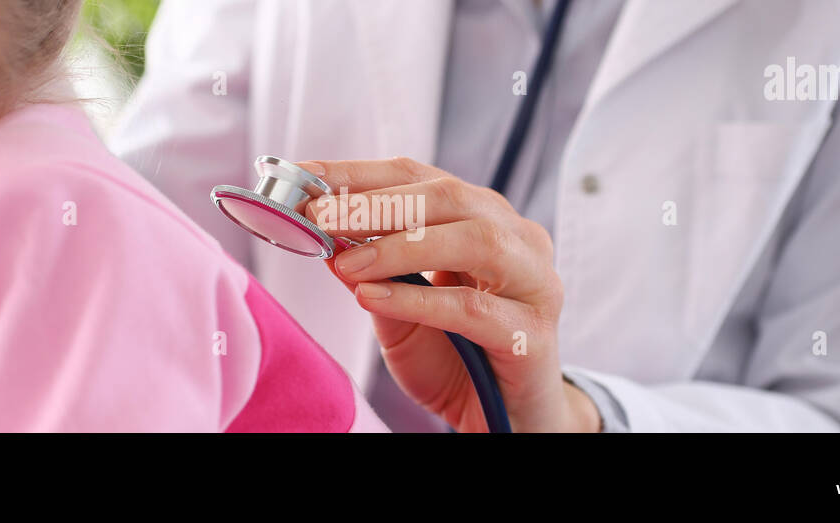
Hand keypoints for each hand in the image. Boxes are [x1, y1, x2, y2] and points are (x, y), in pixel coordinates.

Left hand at [298, 158, 600, 432]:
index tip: (305, 177)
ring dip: (400, 246)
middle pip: (448, 198)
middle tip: (319, 216)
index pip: (418, 178)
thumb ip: (371, 274)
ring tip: (347, 262)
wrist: (504, 418)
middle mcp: (517, 238)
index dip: (359, 174)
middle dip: (376, 204)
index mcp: (483, 218)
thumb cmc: (456, 357)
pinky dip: (418, 299)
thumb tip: (324, 236)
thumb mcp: (398, 312)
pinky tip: (373, 298)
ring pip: (472, 241)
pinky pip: (472, 308)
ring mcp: (534, 283)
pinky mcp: (532, 334)